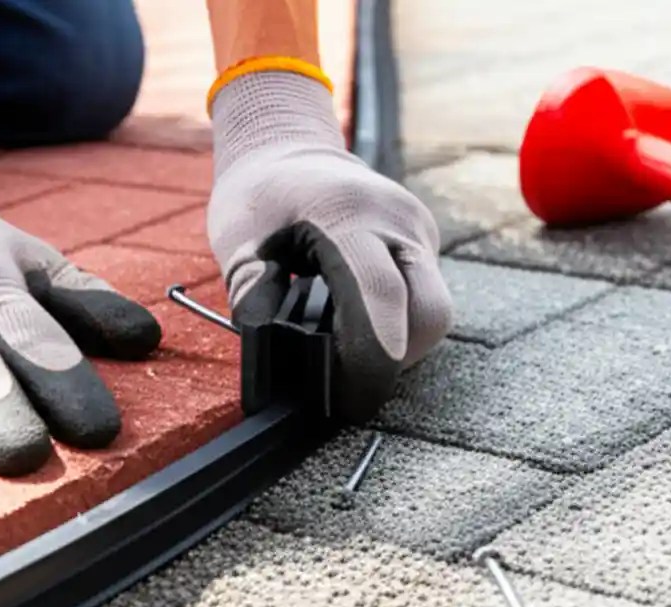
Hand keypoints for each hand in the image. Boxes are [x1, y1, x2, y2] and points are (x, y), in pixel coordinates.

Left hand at [207, 71, 452, 420]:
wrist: (284, 147)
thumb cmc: (257, 197)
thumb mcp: (238, 247)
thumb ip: (256, 303)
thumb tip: (276, 366)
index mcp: (346, 212)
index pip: (379, 292)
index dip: (372, 354)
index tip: (352, 396)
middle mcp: (396, 218)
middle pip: (429, 311)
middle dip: (397, 359)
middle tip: (352, 384)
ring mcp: (417, 227)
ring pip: (432, 308)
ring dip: (399, 342)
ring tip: (351, 351)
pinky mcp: (424, 238)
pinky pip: (425, 293)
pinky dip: (398, 319)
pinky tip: (360, 323)